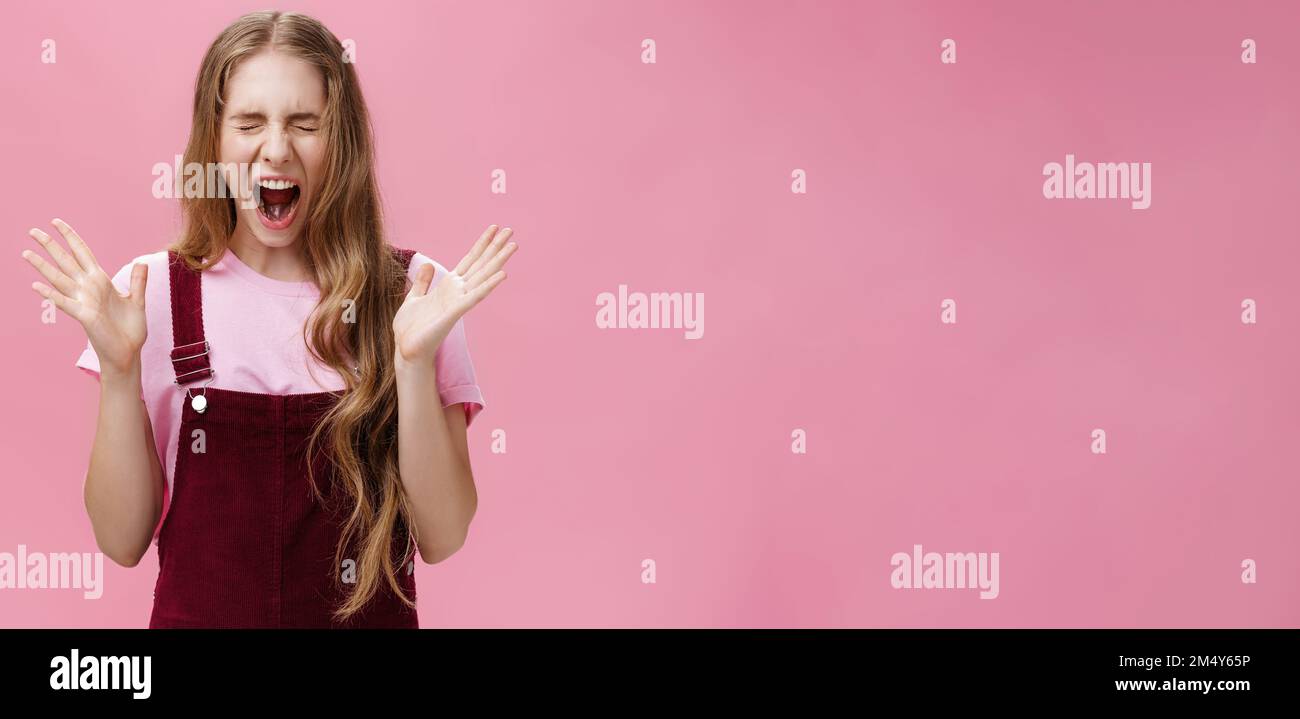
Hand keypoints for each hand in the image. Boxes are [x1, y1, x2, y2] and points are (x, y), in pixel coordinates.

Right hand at [22, 219, 147, 375]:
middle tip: (32, 230)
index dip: (71, 238)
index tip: (56, 222)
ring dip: (43, 266)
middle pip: (66, 261)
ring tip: (26, 253)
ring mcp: (84, 301)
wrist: (128, 351)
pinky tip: (37, 286)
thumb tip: (142, 261)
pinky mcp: (84, 316)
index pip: (83, 254)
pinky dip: (52, 295)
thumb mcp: (137, 301)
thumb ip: (138, 281)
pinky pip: (65, 302)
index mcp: (101, 281)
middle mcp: (89, 288)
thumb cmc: (130, 328)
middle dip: (51, 245)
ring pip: (60, 279)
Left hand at [392, 225, 515, 363]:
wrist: (406, 349)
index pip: (470, 260)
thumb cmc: (411, 328)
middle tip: (511, 230)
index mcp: (449, 286)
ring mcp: (459, 301)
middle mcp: (458, 291)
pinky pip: (475, 296)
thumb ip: (423, 282)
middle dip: (495, 247)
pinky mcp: (455, 313)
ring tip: (513, 245)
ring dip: (498, 261)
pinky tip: (502, 274)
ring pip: (483, 276)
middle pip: (481, 264)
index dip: (482, 243)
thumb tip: (428, 264)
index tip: (494, 227)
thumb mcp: (414, 298)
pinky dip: (488, 285)